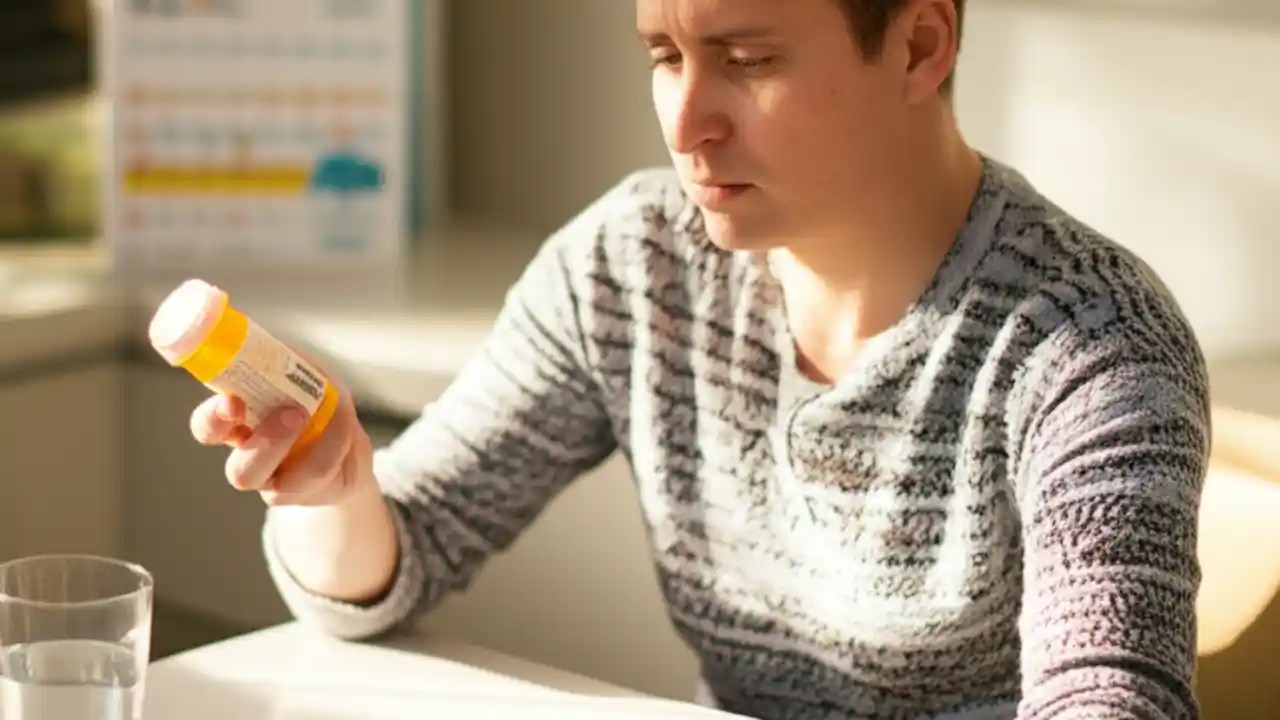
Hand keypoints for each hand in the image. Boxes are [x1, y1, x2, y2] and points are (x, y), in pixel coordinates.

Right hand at [189, 381, 374, 506]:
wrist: (350, 449)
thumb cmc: (321, 409)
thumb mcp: (310, 377)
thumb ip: (293, 365)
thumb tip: (285, 352)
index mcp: (240, 426)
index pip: (208, 427)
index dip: (213, 419)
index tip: (232, 403)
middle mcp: (253, 459)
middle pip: (240, 472)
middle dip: (266, 444)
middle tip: (291, 413)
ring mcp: (280, 483)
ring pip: (285, 483)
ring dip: (312, 446)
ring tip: (331, 414)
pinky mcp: (308, 494)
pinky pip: (318, 474)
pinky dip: (335, 442)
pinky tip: (345, 424)